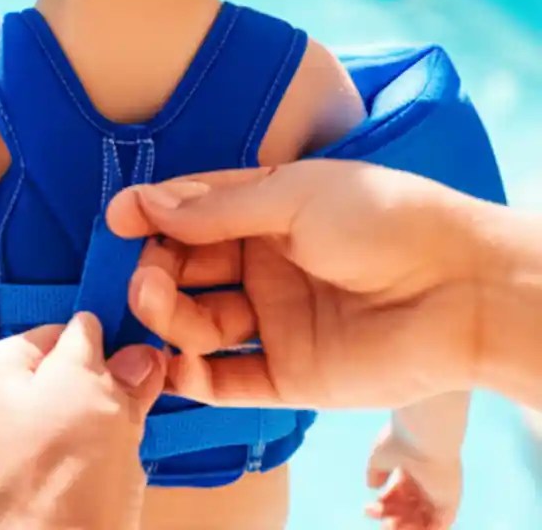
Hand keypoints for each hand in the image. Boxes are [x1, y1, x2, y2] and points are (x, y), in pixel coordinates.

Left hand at [0, 313, 164, 529]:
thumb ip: (114, 363)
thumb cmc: (62, 477)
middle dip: (99, 401)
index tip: (136, 374)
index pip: (56, 336)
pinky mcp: (3, 504)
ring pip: (58, 431)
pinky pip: (51, 472)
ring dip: (93, 442)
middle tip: (125, 425)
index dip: (102, 352)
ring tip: (109, 467)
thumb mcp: (98, 396)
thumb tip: (137, 351)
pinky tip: (92, 494)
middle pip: (56, 386)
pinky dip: (76, 477)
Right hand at [106, 160, 487, 408]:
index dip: (153, 216)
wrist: (461, 290)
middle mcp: (266, 268)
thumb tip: (144, 203)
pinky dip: (190, 376)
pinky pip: (226, 381)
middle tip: (142, 276)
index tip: (116, 218)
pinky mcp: (287, 375)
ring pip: (198, 325)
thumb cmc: (387, 221)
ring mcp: (275, 323)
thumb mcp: (295, 196)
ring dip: (167, 317)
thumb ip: (216, 207)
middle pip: (187, 271)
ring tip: (153, 305)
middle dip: (156, 271)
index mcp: (269, 215)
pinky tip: (169, 363)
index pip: (194, 215)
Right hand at [366, 423, 461, 529]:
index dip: (382, 505)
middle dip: (389, 516)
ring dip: (403, 526)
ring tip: (387, 524)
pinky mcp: (449, 503)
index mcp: (411, 469)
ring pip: (421, 519)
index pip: (397, 495)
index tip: (368, 507)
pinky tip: (401, 527)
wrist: (423, 434)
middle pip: (408, 509)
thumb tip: (373, 486)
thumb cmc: (401, 441)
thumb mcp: (380, 456)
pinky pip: (438, 526)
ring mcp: (438, 494)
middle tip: (375, 515)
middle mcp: (426, 482)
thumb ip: (375, 472)